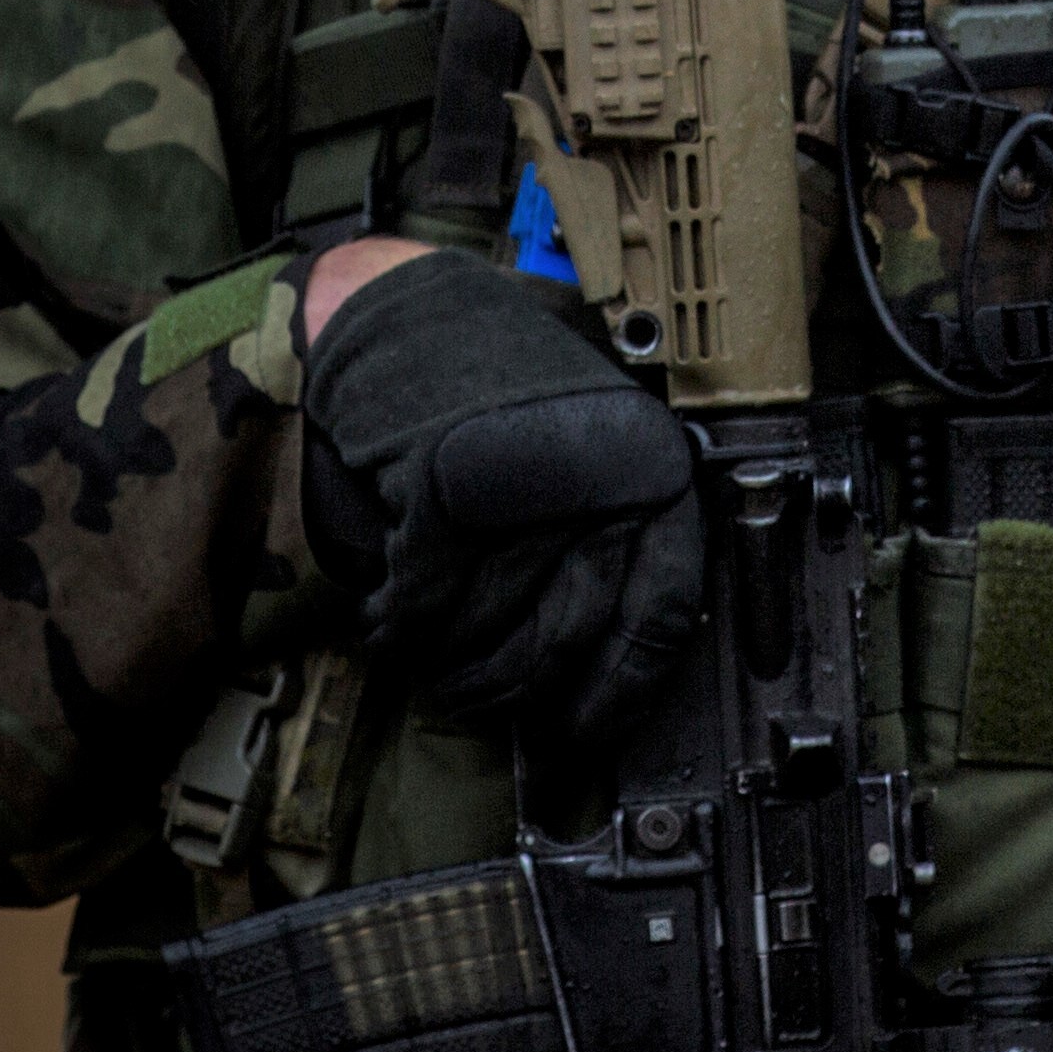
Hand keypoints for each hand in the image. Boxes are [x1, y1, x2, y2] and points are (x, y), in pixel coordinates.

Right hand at [298, 250, 702, 756]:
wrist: (412, 320)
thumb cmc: (503, 397)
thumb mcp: (590, 455)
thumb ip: (607, 546)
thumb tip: (599, 675)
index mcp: (654, 473)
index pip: (664, 614)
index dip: (622, 690)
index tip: (585, 731)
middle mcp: (602, 481)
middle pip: (564, 640)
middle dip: (511, 686)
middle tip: (476, 697)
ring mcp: (525, 489)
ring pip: (486, 633)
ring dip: (448, 663)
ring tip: (429, 656)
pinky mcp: (442, 497)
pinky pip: (422, 607)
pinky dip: (398, 628)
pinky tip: (388, 620)